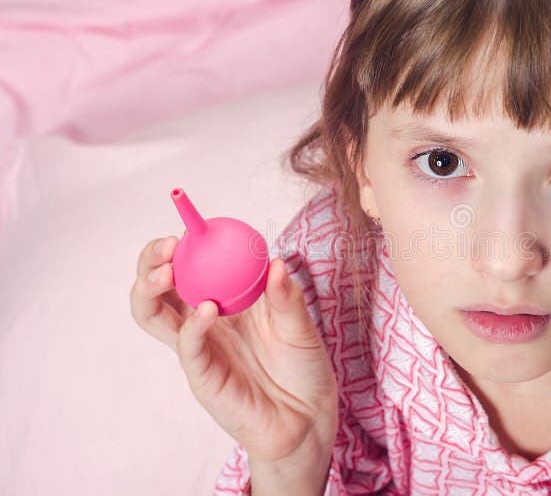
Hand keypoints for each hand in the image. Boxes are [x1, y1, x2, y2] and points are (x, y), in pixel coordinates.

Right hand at [130, 235, 337, 463]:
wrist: (309, 416)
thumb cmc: (303, 366)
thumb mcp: (300, 325)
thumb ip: (286, 297)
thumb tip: (276, 262)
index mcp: (224, 300)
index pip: (189, 267)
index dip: (180, 246)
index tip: (187, 225)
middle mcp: (204, 321)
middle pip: (158, 287)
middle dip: (150, 261)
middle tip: (167, 245)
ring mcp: (200, 348)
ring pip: (154, 315)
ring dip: (151, 289)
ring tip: (165, 271)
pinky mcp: (203, 376)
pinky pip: (188, 348)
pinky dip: (192, 327)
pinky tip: (207, 310)